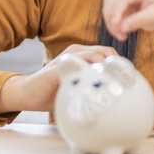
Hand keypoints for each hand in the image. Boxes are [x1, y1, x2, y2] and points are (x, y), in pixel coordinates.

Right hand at [0, 44, 117, 113]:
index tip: (126, 83)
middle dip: (117, 68)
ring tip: (111, 89)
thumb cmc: (54, 92)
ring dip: (106, 70)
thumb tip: (116, 101)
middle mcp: (76, 52)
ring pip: (95, 55)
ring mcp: (67, 58)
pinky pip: (77, 66)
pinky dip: (88, 75)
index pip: (109, 54)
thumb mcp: (79, 88)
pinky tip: (92, 91)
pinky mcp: (58, 68)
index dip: (120, 67)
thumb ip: (93, 87)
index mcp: (83, 55)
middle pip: (106, 52)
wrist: (27, 94)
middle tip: (122, 87)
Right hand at [101, 0, 153, 42]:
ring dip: (111, 23)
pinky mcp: (120, 1)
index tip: (115, 26)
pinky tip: (122, 33)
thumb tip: (122, 27)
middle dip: (112, 19)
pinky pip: (110, 12)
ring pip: (108, 7)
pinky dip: (113, 23)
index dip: (116, 12)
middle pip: (111, 1)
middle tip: (119, 35)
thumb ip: (138, 20)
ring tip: (121, 36)